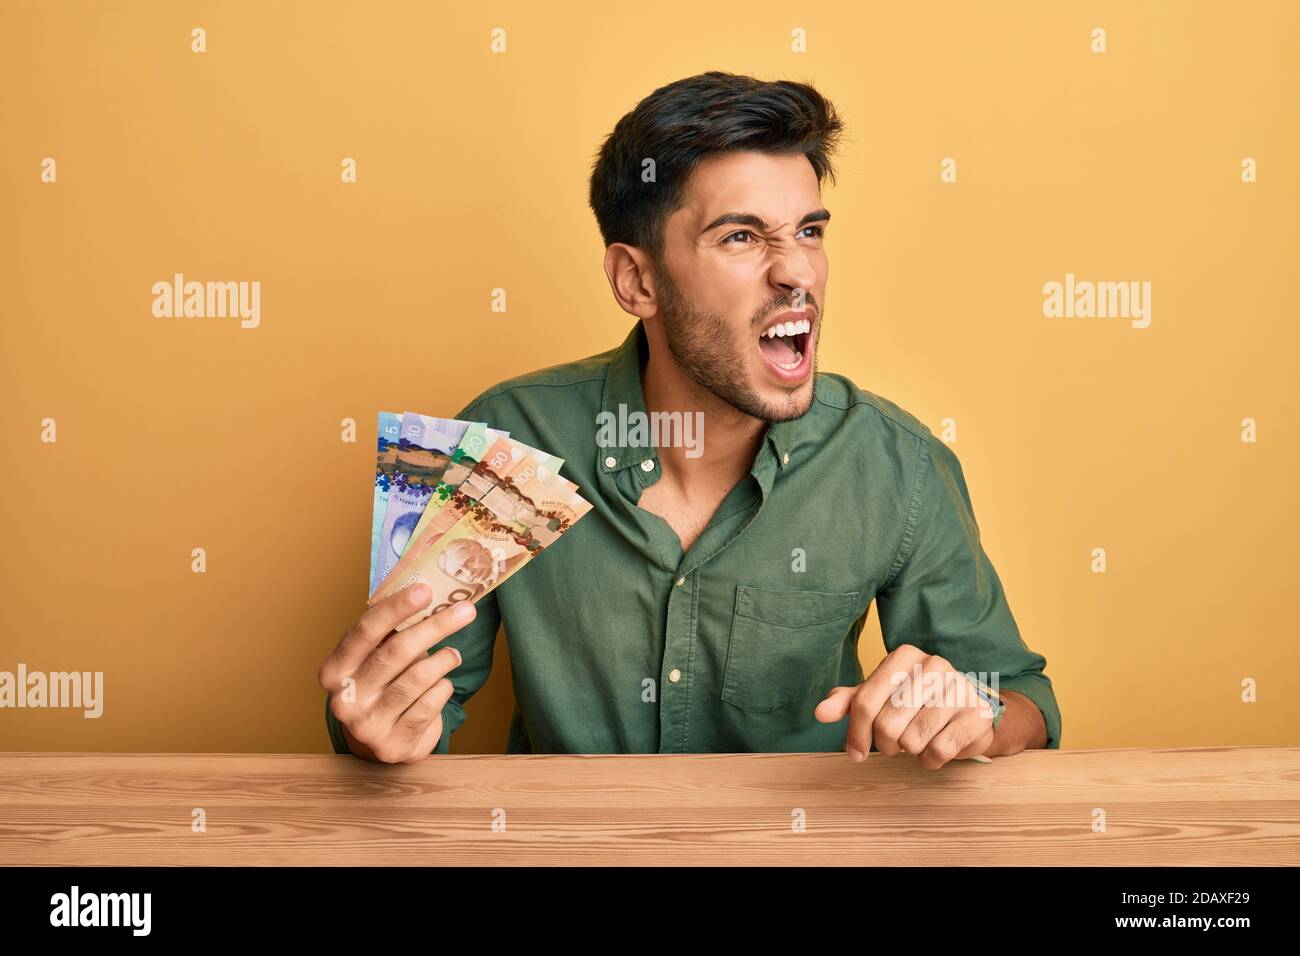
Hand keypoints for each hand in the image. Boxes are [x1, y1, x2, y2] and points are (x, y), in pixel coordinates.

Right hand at [317, 584, 475, 763]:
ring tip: (454, 654)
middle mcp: (344, 699)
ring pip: (416, 679)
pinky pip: (428, 706)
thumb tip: (428, 595)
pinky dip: (442, 689)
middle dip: (434, 627)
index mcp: (334, 670)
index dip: (396, 608)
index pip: (365, 631)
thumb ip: (390, 632)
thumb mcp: (374, 659)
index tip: (425, 590)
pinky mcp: (392, 744)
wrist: (383, 740)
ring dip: (443, 660)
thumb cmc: (382, 686)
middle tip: (466, 611)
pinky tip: (442, 684)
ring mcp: (367, 725)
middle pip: (394, 652)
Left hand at [813, 643, 997, 769]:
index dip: (855, 734)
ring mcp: (959, 688)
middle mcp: (934, 665)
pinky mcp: (976, 715)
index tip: (855, 753)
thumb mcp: (880, 697)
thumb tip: (820, 712)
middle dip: (886, 744)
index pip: (865, 702)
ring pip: (913, 740)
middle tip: (894, 744)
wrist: (969, 711)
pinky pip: (938, 752)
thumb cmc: (917, 703)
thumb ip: (849, 702)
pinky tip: (937, 746)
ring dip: (910, 751)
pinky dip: (931, 759)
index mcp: (905, 656)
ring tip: (918, 739)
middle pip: (887, 724)